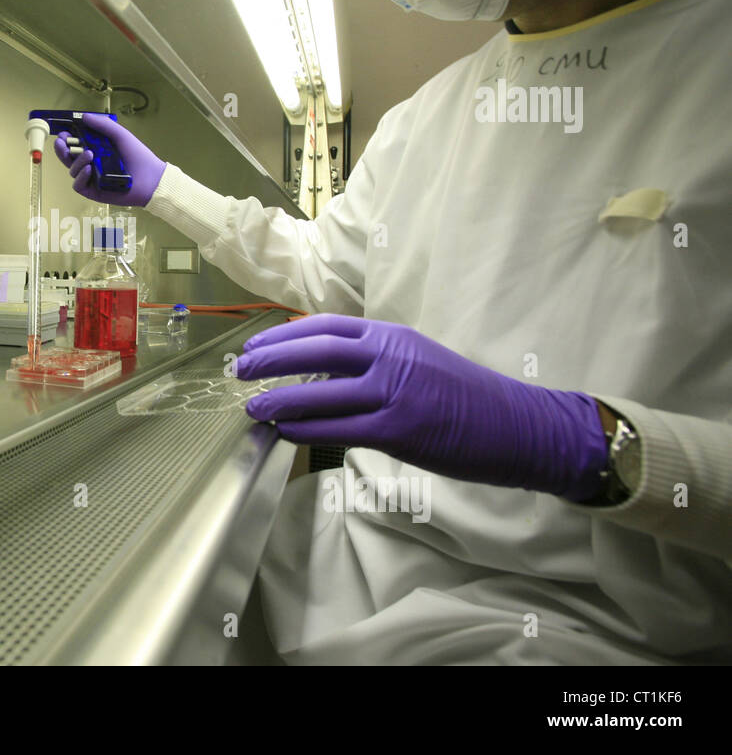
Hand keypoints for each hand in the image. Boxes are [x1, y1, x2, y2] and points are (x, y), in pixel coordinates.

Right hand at [52, 111, 166, 206]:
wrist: (150, 178)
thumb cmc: (138, 156)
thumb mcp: (120, 135)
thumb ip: (103, 125)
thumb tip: (84, 117)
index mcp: (96, 150)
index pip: (75, 144)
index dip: (67, 139)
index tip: (64, 132)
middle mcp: (92, 164)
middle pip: (68, 158)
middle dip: (62, 150)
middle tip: (61, 142)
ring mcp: (92, 178)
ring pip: (73, 170)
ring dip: (76, 161)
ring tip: (89, 154)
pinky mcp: (94, 191)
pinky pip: (78, 185)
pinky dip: (80, 177)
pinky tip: (88, 169)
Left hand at [235, 314, 609, 500]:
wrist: (517, 425)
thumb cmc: (463, 394)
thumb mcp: (417, 356)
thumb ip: (372, 355)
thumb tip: (317, 358)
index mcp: (392, 335)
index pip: (326, 326)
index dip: (283, 335)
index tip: (255, 344)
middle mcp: (390, 357)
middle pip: (315, 350)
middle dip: (271, 359)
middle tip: (241, 370)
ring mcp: (394, 392)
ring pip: (322, 392)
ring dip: (280, 400)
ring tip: (252, 408)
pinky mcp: (399, 430)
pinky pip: (340, 428)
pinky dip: (306, 429)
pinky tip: (285, 432)